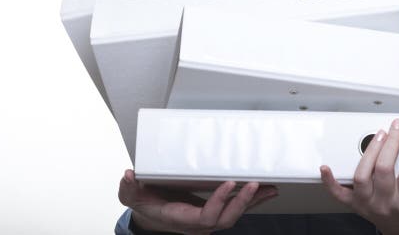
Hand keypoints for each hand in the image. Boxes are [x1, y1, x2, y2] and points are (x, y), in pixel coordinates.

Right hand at [119, 169, 277, 233]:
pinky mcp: (214, 210)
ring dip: (253, 202)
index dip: (218, 203)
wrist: (150, 214)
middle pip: (226, 219)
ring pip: (234, 214)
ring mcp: (208, 219)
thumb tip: (128, 175)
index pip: (206, 217)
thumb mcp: (132, 196)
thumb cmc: (145, 204)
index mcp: (182, 219)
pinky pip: (234, 208)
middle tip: (255, 184)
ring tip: (270, 188)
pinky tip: (265, 190)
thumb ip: (129, 188)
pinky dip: (251, 200)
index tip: (228, 184)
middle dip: (242, 203)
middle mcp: (199, 223)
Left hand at [319, 117, 398, 234]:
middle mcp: (386, 203)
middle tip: (397, 124)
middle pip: (385, 169)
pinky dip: (328, 180)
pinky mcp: (352, 203)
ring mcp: (367, 204)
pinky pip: (337, 193)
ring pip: (363, 175)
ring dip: (369, 152)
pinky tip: (325, 165)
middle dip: (391, 143)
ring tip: (379, 134)